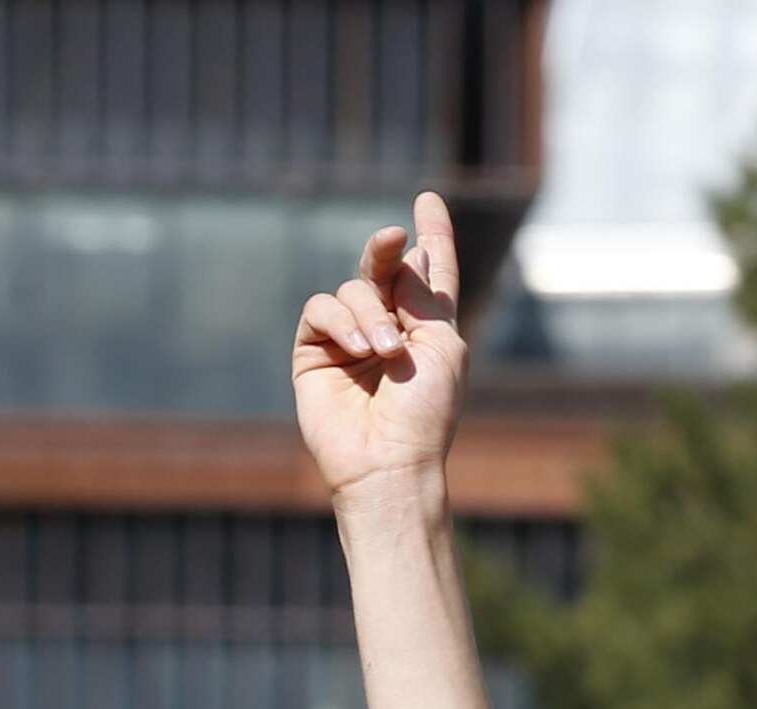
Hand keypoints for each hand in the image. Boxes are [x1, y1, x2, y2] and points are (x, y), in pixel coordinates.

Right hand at [294, 192, 468, 504]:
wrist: (388, 460)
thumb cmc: (425, 412)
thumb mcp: (440, 344)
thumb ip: (422, 294)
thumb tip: (405, 251)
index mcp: (429, 327)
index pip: (430, 273)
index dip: (432, 235)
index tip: (429, 200)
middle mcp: (390, 327)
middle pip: (385, 268)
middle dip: (388, 250)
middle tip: (392, 238)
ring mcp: (350, 338)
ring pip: (354, 288)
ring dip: (371, 314)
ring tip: (387, 351)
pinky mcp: (315, 350)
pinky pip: (322, 308)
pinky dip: (342, 321)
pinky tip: (361, 349)